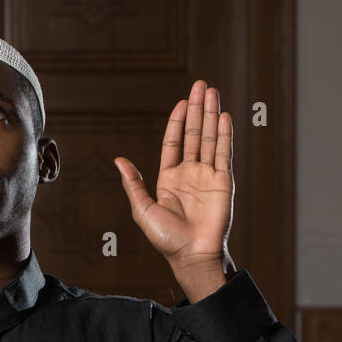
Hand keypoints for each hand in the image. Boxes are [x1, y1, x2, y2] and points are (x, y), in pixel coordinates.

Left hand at [114, 81, 235, 291]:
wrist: (191, 255)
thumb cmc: (166, 238)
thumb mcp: (143, 209)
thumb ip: (133, 183)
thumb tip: (118, 160)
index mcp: (170, 178)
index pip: (175, 142)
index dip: (177, 122)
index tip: (181, 102)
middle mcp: (190, 174)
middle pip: (195, 134)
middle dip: (196, 109)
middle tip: (200, 85)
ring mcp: (208, 176)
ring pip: (210, 139)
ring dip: (210, 115)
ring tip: (212, 92)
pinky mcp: (223, 182)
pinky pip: (223, 153)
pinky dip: (224, 134)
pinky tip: (223, 116)